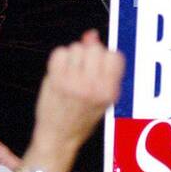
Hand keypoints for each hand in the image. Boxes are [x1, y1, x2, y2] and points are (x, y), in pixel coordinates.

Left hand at [29, 30, 123, 154]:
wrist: (59, 137)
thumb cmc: (81, 117)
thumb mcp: (102, 96)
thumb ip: (102, 66)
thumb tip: (91, 34)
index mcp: (110, 91)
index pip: (115, 55)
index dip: (106, 57)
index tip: (99, 68)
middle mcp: (94, 86)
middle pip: (95, 48)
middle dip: (88, 54)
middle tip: (82, 72)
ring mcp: (73, 82)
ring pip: (76, 47)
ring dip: (73, 56)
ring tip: (71, 74)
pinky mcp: (55, 80)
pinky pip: (60, 52)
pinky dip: (59, 59)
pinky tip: (60, 73)